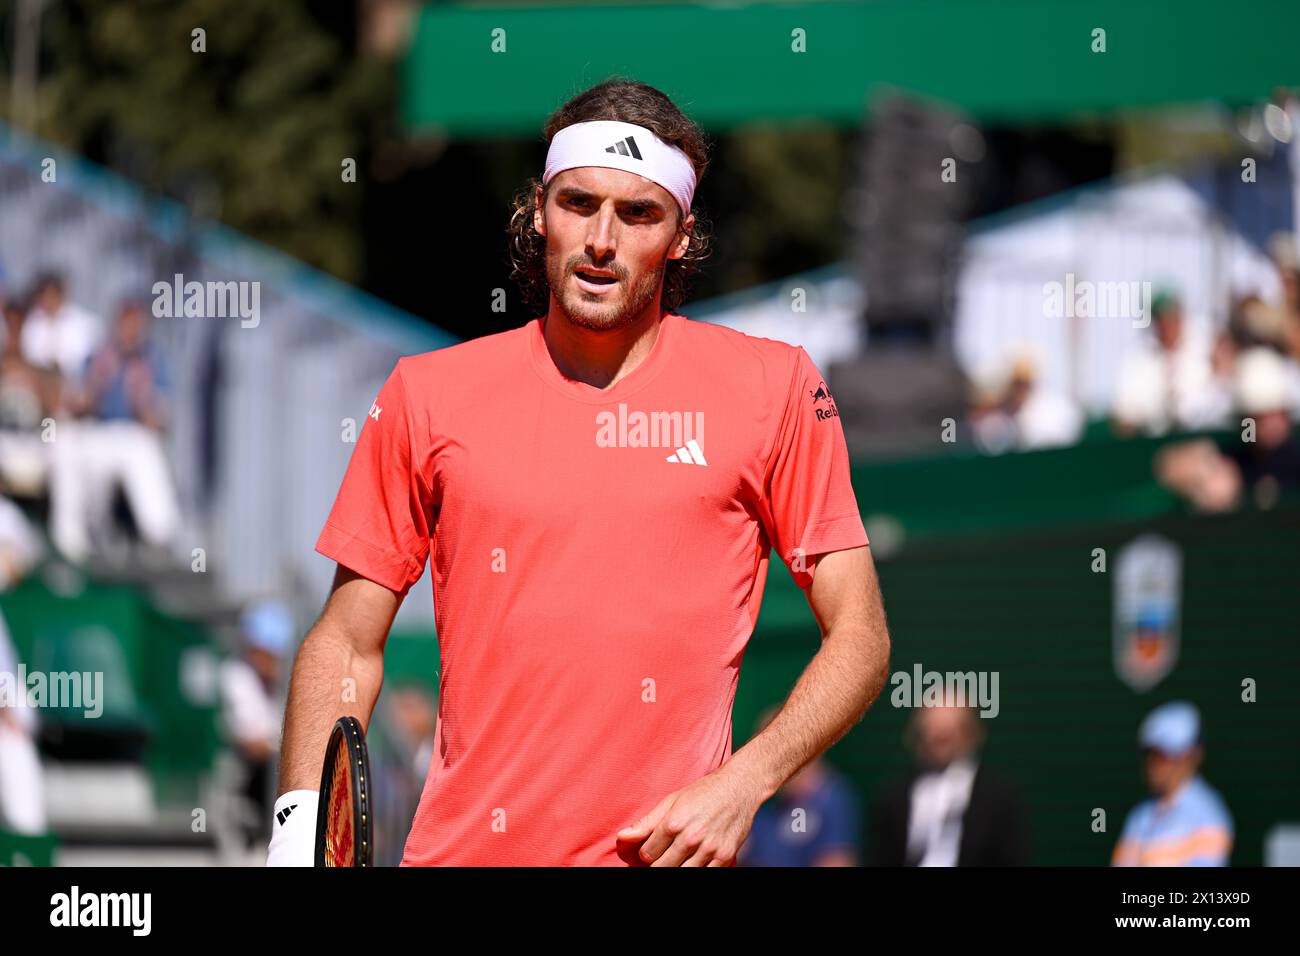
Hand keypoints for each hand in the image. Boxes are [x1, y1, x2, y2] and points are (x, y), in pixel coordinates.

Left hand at [616, 763, 768, 866]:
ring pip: (682, 874)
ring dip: (677, 867)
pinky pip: (704, 875)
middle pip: (662, 867)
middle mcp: (690, 838)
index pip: (648, 853)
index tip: (653, 848)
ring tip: (679, 856)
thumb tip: (623, 836)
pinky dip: (697, 869)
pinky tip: (695, 859)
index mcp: (673, 823)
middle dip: (659, 863)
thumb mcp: (672, 801)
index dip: (647, 852)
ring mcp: (708, 849)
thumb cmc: (704, 792)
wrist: (740, 788)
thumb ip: (647, 822)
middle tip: (664, 855)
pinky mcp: (724, 857)